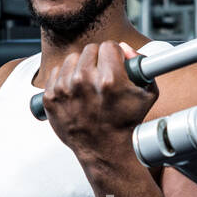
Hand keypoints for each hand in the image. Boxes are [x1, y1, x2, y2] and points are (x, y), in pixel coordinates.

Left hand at [39, 41, 157, 163]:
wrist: (104, 150)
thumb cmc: (126, 124)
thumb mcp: (147, 94)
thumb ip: (140, 64)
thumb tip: (125, 48)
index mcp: (108, 80)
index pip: (109, 46)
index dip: (115, 55)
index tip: (115, 65)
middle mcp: (83, 82)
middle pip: (89, 50)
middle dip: (98, 60)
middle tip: (102, 76)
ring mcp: (64, 90)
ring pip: (72, 59)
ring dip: (80, 67)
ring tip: (88, 85)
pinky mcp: (50, 98)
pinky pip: (56, 72)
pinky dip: (65, 79)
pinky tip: (75, 92)